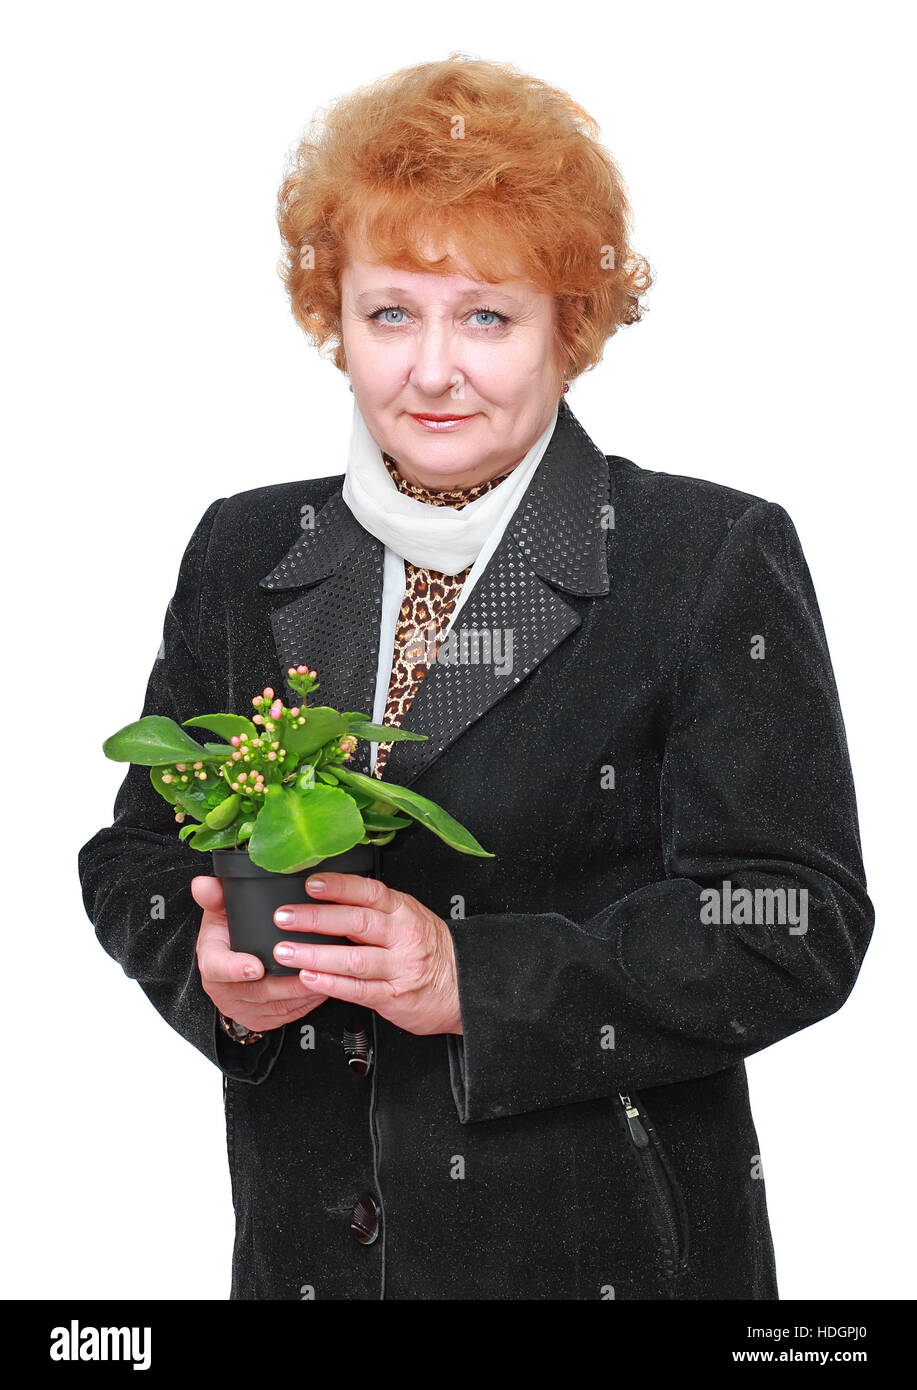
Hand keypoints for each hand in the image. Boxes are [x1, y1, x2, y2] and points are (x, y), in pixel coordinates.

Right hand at [191, 875, 328, 1032]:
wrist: (231, 965)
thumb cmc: (229, 934)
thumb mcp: (220, 911)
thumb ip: (216, 896)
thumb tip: (203, 884)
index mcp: (212, 959)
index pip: (217, 967)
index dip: (235, 969)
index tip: (255, 966)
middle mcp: (224, 989)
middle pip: (255, 991)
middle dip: (283, 982)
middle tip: (308, 966)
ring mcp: (244, 1007)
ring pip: (275, 1005)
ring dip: (301, 992)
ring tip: (324, 973)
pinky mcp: (262, 1019)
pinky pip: (287, 1014)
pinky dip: (307, 1001)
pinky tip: (324, 985)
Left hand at [270, 873, 463, 1036]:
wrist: (466, 986)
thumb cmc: (430, 950)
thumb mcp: (410, 917)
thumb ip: (375, 909)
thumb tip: (329, 897)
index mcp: (404, 911)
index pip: (369, 892)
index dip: (338, 886)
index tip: (310, 884)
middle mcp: (402, 936)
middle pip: (356, 922)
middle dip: (315, 918)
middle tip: (284, 917)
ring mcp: (399, 967)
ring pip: (353, 959)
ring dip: (315, 954)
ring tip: (287, 951)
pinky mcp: (394, 996)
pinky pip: (358, 989)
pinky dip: (331, 984)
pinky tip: (309, 978)